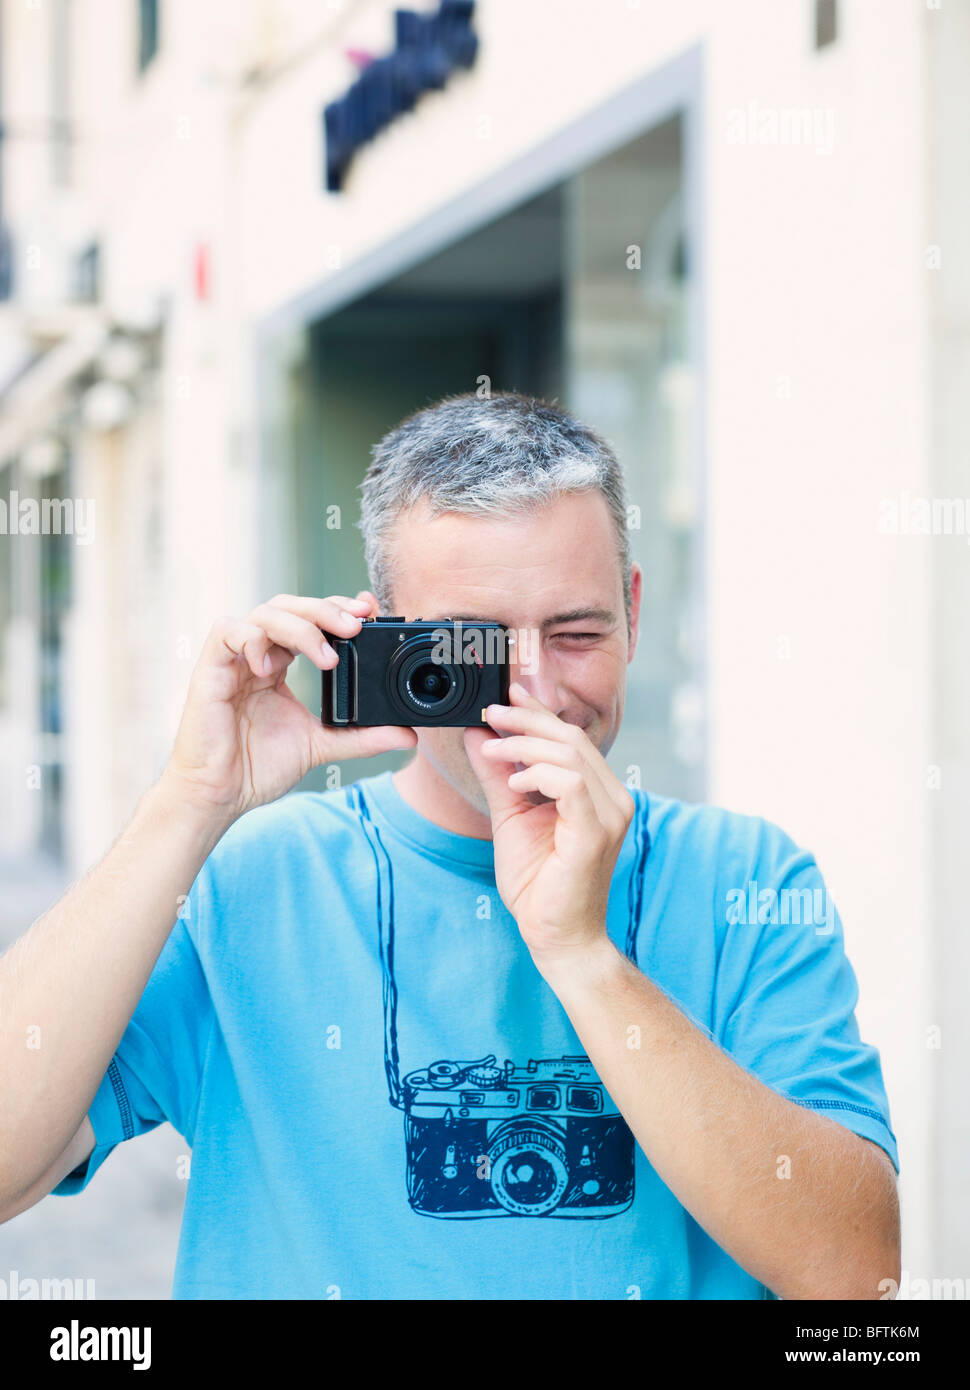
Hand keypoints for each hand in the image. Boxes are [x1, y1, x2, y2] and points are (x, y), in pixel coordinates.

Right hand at [164, 590, 415, 822]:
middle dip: (326, 609)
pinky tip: (272, 668)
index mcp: (280, 663)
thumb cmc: (257, 768)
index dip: (336, 607)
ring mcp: (234, 659)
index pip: (309, 619)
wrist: (220, 795)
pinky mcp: (210, 668)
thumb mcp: (321, 746)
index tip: (367, 610)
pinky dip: (253, 639)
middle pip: (290, 606)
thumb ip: (362, 737)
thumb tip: (408, 735)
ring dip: (301, 626)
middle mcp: (257, 654)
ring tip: (328, 655)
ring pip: (265, 612)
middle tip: (356, 626)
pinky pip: (227, 631)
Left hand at [463, 683, 633, 968]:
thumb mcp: (510, 815)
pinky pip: (571, 784)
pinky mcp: (596, 833)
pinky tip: (514, 783)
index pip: (570, 738)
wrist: (556, 936)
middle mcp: (613, 798)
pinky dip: (538, 775)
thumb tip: (476, 734)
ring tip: (491, 749)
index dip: (538, 712)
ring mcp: (610, 815)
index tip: (505, 694)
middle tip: (490, 712)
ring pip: (571, 754)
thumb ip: (497, 775)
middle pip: (571, 737)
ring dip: (524, 745)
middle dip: (527, 720)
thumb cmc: (538, 883)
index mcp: (598, 791)